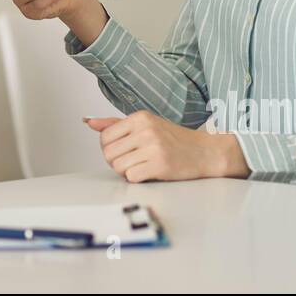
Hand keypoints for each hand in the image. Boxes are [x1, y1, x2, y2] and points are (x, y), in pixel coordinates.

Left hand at [85, 112, 247, 181]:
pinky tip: (150, 172)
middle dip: (117, 162)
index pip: (104, 137)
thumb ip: (116, 124)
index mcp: (139, 117)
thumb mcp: (146, 125)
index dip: (110, 149)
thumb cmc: (174, 140)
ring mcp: (153, 147)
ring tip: (143, 166)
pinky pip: (131, 177)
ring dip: (127, 171)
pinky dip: (138, 179)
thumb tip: (89, 122)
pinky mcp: (160, 165)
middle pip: (108, 154)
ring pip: (118, 167)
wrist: (206, 152)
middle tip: (133, 161)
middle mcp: (145, 129)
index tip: (124, 151)